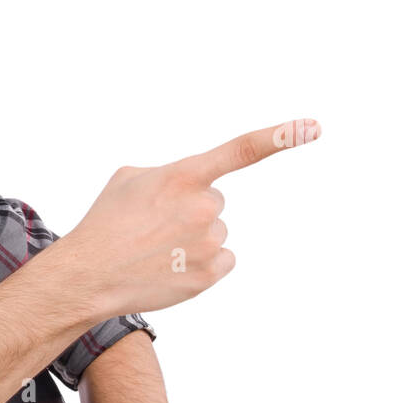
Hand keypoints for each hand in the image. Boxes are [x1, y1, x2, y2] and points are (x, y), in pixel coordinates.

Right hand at [68, 118, 321, 319]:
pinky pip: (221, 259)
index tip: (313, 127)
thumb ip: (170, 172)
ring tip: (154, 250)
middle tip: (153, 226)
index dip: (281, 136)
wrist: (89, 275)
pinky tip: (169, 267)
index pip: (242, 150)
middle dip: (190, 210)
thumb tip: (192, 184)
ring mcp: (210, 242)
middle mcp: (204, 206)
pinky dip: (200, 264)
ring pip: (215, 233)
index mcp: (184, 175)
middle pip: (214, 201)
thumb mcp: (129, 179)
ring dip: (191, 239)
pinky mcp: (212, 274)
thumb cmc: (105, 222)